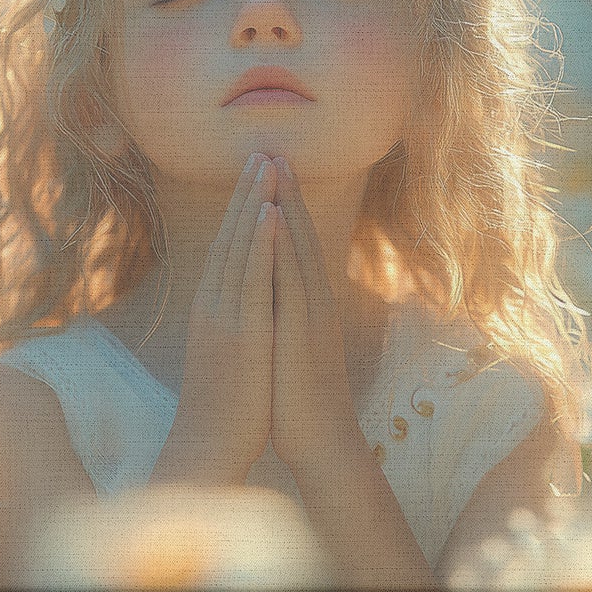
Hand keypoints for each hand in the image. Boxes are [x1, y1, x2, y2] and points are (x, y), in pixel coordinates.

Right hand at [172, 154, 276, 476]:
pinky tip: (268, 214)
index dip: (240, 205)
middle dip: (246, 190)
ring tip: (266, 164)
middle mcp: (213, 303)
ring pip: (238, 248)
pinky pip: (251, 280)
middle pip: (230, 236)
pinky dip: (258, 244)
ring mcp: (223, 316)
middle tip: (262, 149)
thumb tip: (246, 301)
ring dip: (253, 203)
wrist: (210, 447)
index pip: (227, 245)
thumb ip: (235, 319)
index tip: (255, 170)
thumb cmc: (226, 405)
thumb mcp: (229, 351)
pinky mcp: (240, 333)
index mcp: (212, 306)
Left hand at [269, 157, 361, 473]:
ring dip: (286, 205)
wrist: (320, 443)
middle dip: (285, 191)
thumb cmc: (299, 400)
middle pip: (300, 236)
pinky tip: (274, 218)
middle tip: (272, 147)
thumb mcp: (290, 348)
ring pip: (298, 249)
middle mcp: (314, 302)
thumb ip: (286, 318)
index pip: (296, 245)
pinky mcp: (301, 332)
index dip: (285, 205)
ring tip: (273, 166)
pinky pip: (292, 280)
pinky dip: (283, 246)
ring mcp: (311, 315)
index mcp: (309, 305)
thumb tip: (274, 296)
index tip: (271, 170)